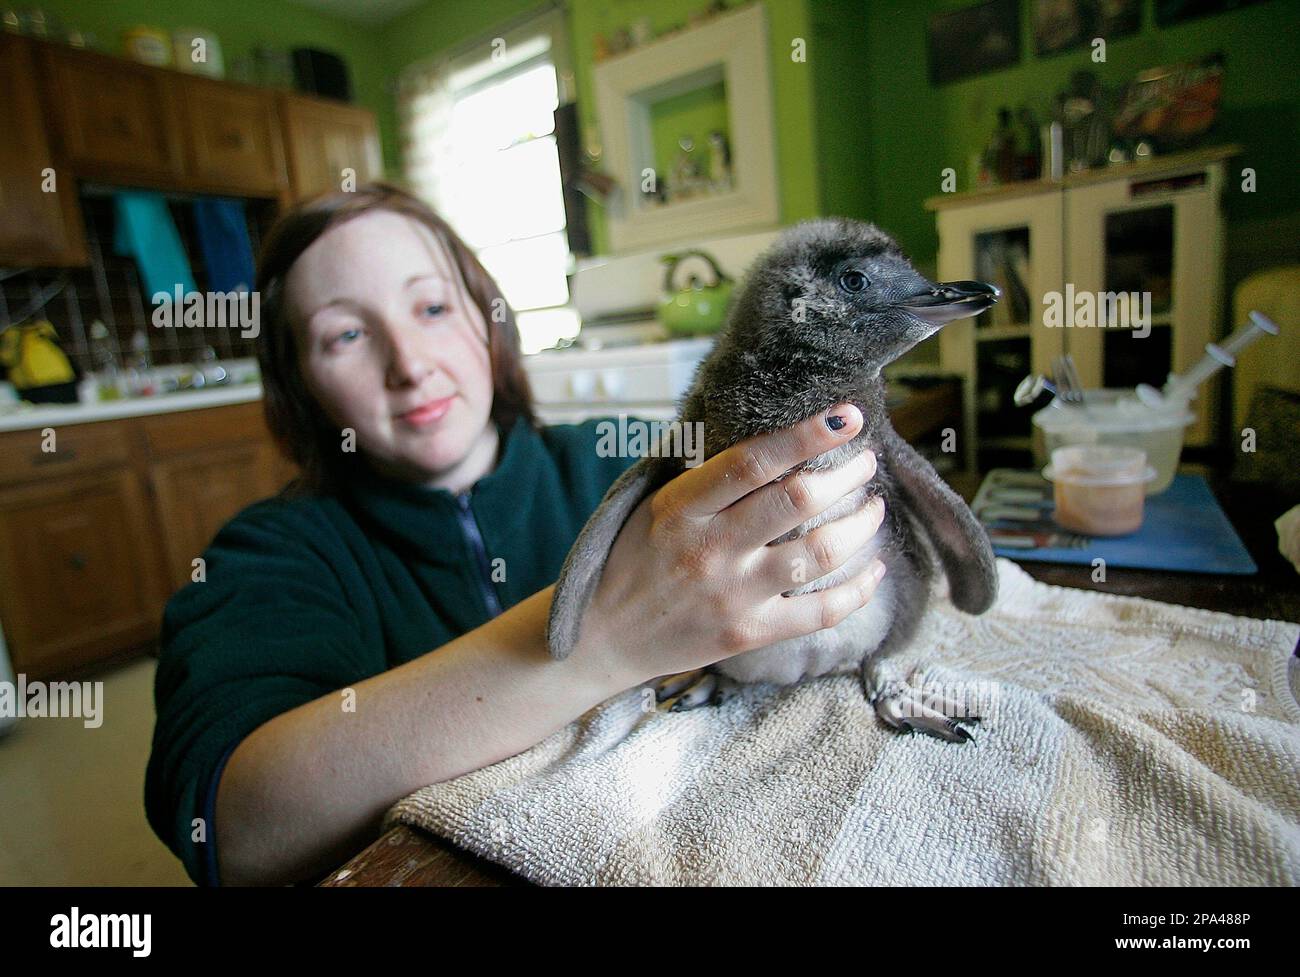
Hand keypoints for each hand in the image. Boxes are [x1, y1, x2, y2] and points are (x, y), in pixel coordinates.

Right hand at [577, 403, 887, 686]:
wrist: (603, 639)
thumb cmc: (631, 561)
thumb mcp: (653, 507)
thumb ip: (707, 480)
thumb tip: (772, 441)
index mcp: (681, 508)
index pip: (753, 461)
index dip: (806, 434)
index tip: (845, 416)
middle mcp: (709, 549)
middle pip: (797, 501)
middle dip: (846, 475)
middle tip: (866, 461)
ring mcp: (732, 595)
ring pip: (819, 552)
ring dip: (860, 524)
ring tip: (873, 507)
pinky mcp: (749, 633)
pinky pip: (821, 611)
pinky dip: (858, 588)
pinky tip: (874, 567)